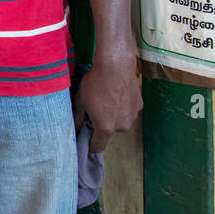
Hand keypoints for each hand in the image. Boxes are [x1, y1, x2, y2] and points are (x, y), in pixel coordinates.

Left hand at [73, 35, 141, 152]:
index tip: (85, 142)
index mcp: (106, 128)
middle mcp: (122, 126)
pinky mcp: (139, 105)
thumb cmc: (95, 84)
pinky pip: (127, 110)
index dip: (90, 145)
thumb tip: (75, 129)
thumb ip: (78, 118)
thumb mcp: (81, 102)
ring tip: (105, 98)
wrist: (115, 67)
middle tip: (94, 109)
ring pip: (119, 120)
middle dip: (101, 124)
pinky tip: (115, 93)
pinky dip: (121, 106)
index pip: (98, 146)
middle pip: (109, 131)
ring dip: (113, 114)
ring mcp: (133, 116)